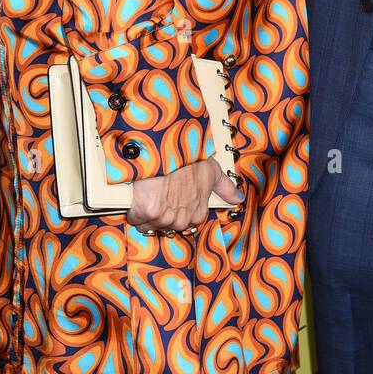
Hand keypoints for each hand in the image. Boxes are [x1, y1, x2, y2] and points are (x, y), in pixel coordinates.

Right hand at [126, 157, 244, 232]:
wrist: (170, 148)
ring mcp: (165, 218)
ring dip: (144, 212)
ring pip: (148, 224)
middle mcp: (183, 220)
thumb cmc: (190, 157)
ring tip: (147, 192)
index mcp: (198, 214)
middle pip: (163, 226)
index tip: (167, 198)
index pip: (182, 224)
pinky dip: (133, 208)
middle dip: (158, 213)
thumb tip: (239, 199)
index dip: (172, 210)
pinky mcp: (148, 212)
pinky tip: (137, 195)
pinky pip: (136, 218)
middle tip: (156, 193)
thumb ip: (225, 188)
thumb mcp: (212, 171)